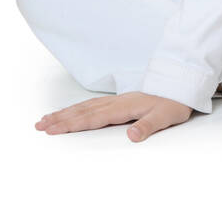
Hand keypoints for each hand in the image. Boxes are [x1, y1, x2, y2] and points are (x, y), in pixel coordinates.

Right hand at [35, 91, 192, 142]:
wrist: (183, 85)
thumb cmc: (174, 103)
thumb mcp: (166, 117)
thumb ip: (148, 126)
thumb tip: (131, 136)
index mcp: (124, 108)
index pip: (93, 118)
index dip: (71, 124)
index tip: (51, 130)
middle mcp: (117, 103)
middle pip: (83, 111)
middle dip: (60, 119)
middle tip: (38, 125)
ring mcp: (117, 101)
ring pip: (86, 107)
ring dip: (66, 113)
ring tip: (47, 119)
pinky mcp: (121, 101)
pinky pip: (93, 105)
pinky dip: (78, 109)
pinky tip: (72, 112)